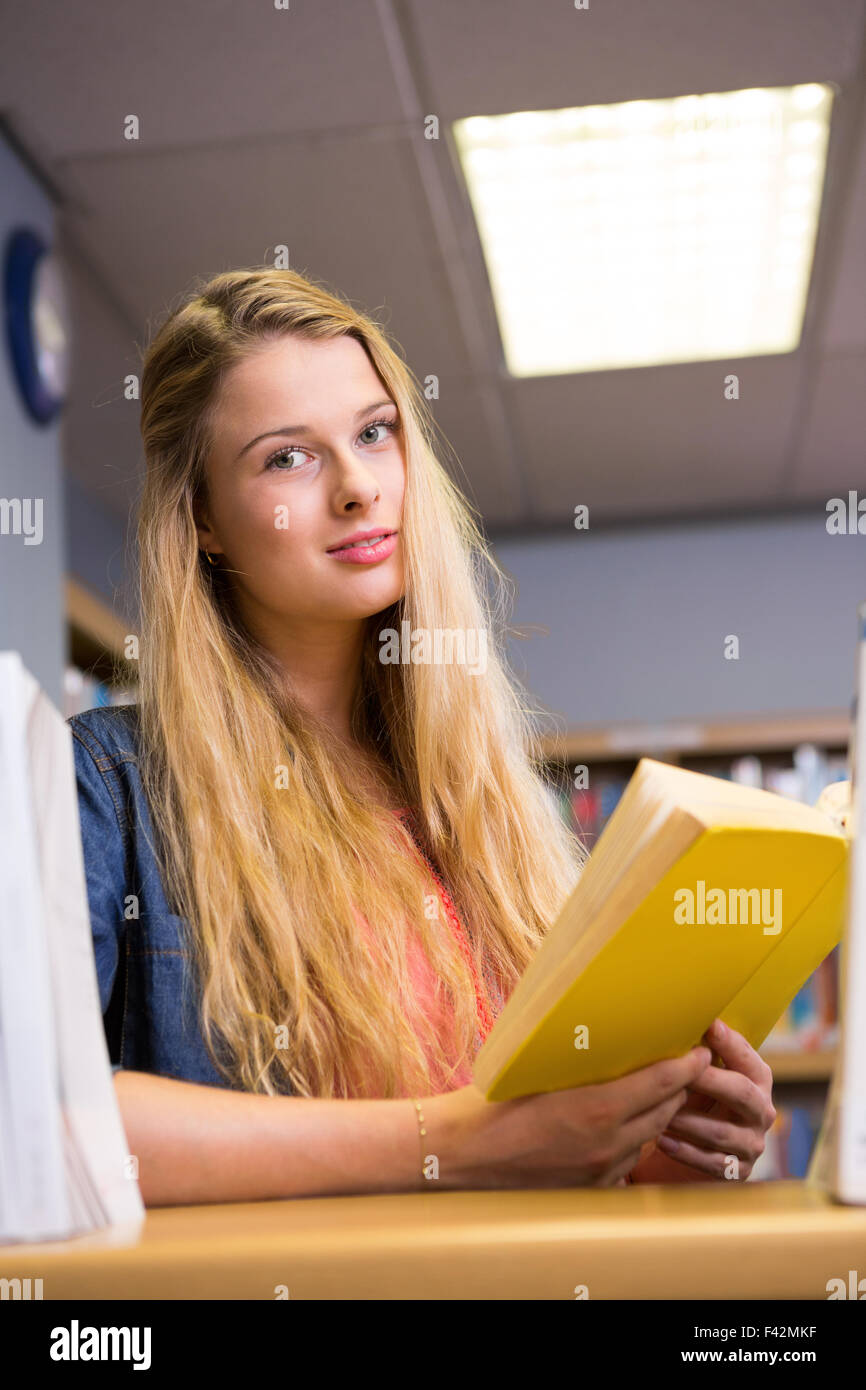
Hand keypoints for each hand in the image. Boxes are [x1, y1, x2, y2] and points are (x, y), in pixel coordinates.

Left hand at [651, 1018, 775, 1180]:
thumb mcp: (703, 1074)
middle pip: (741, 1092)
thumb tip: (682, 1017)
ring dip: (687, 1120)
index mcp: (758, 1080)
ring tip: (660, 1109)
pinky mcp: (737, 1171)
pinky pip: (711, 1163)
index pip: (747, 1059)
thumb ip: (700, 1053)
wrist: (694, 1149)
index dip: (729, 1043)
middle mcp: (762, 1111)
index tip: (707, 1026)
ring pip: (720, 1131)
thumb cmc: (696, 1098)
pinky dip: (684, 1151)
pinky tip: (661, 1139)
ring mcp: (752, 1143)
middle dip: (708, 1080)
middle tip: (679, 1072)